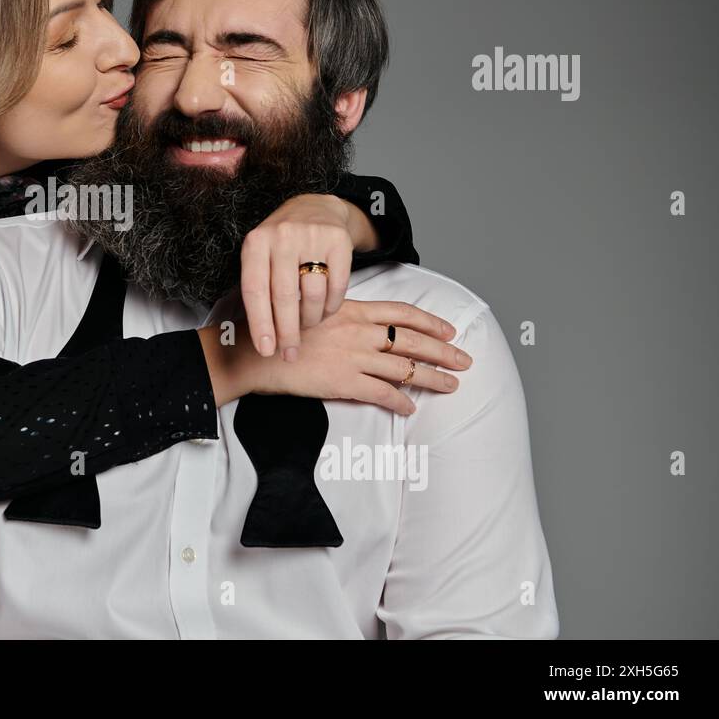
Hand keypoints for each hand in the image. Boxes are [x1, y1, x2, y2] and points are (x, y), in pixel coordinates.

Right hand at [198, 300, 469, 416]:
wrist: (253, 352)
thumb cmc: (278, 329)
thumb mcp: (313, 309)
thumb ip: (342, 315)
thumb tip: (363, 324)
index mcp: (351, 310)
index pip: (401, 313)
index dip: (430, 322)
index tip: (450, 330)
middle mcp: (357, 331)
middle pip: (412, 341)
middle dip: (443, 351)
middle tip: (466, 361)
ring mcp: (351, 357)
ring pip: (404, 369)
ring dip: (432, 378)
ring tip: (451, 385)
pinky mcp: (342, 382)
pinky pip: (381, 394)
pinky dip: (400, 402)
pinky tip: (410, 409)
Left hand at [240, 194, 364, 360]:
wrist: (315, 209)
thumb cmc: (281, 244)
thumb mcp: (260, 256)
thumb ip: (257, 289)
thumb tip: (261, 338)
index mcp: (256, 243)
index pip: (254, 290)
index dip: (260, 324)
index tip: (266, 350)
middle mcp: (282, 236)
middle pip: (284, 297)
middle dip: (287, 332)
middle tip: (290, 353)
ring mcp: (312, 236)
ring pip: (312, 295)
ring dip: (310, 319)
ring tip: (307, 325)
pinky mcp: (339, 241)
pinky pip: (337, 288)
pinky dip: (330, 307)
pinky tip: (324, 310)